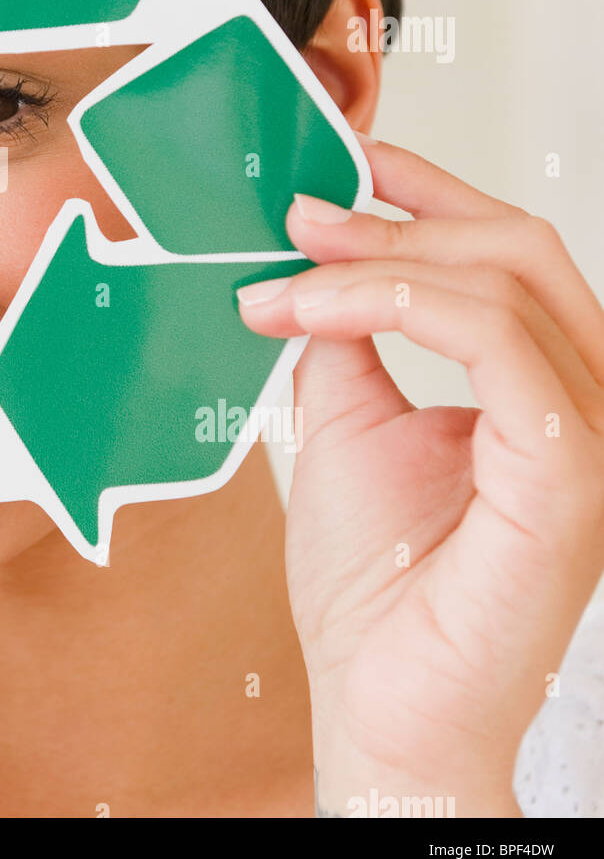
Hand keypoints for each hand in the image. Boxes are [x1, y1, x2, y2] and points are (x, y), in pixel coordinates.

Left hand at [238, 136, 603, 816]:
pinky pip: (495, 343)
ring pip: (503, 282)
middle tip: (297, 216)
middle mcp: (584, 403)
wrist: (377, 698)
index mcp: (542, 388)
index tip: (348, 161)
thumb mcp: (348, 419)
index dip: (433, 191)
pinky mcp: (568, 474)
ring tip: (284, 276)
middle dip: (395, 218)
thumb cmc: (374, 583)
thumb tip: (324, 258)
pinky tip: (313, 310)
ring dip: (378, 261)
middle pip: (515, 249)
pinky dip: (395, 304)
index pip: (510, 255)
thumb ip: (351, 336)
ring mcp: (588, 438)